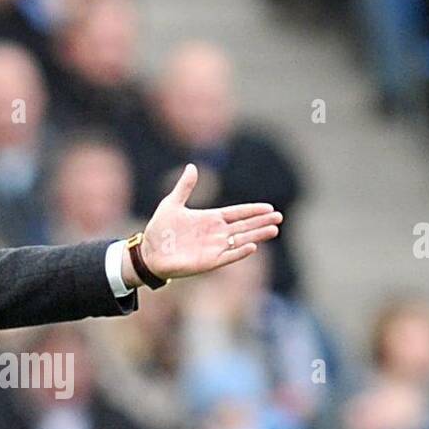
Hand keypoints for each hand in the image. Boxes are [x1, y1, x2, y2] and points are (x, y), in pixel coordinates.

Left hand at [124, 164, 280, 285]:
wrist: (149, 252)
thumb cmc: (159, 229)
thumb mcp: (172, 203)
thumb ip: (185, 187)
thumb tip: (192, 166)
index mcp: (209, 219)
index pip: (236, 213)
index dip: (252, 210)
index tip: (269, 207)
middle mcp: (215, 234)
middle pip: (244, 226)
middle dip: (261, 221)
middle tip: (279, 217)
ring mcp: (213, 248)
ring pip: (240, 240)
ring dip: (257, 235)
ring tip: (274, 230)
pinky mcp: (208, 262)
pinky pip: (228, 257)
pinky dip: (239, 252)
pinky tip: (253, 246)